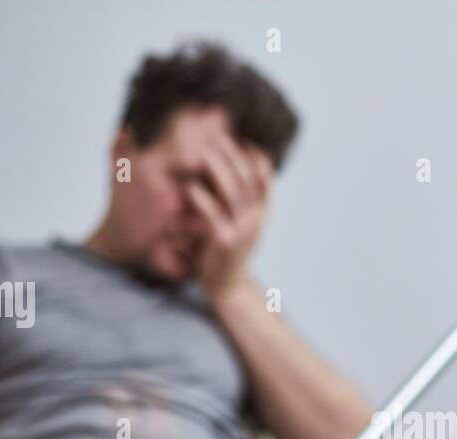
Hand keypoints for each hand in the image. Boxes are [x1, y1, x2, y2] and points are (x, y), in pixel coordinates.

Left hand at [187, 137, 273, 302]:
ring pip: (234, 193)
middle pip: (248, 180)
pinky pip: (213, 215)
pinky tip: (191, 186)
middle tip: (217, 137)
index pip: (265, 179)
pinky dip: (202, 198)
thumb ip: (244, 199)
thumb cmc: (230, 248)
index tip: (243, 138)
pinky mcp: (224, 242)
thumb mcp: (243, 222)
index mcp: (262, 212)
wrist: (228, 285)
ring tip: (205, 152)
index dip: (257, 157)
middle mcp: (256, 219)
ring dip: (220, 169)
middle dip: (234, 156)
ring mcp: (242, 230)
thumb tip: (236, 167)